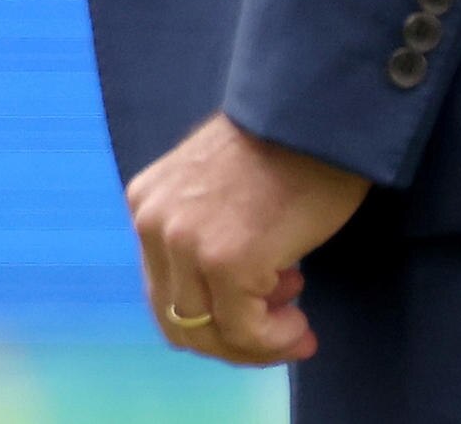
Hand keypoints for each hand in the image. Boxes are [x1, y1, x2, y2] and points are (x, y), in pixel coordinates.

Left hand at [126, 112, 364, 366]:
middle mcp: (154, 225)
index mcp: (147, 205)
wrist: (313, 116)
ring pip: (209, 334)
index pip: (165, 293)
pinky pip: (246, 331)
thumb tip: (229, 303)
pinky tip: (301, 325)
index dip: (213, 319)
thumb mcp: (216, 190)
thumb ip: (203, 235)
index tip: (261, 315)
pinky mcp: (226, 262)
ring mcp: (186, 245)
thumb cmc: (282, 150)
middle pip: (180, 323)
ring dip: (257, 344)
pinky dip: (276, 342)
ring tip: (297, 325)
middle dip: (233, 340)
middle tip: (282, 330)